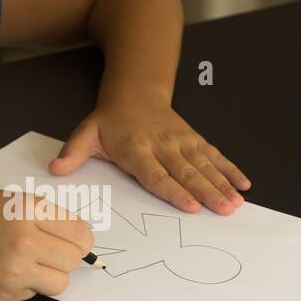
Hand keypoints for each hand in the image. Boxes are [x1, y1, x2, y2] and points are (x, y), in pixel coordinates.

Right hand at [0, 192, 93, 300]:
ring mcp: (16, 269)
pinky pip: (34, 294)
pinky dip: (27, 288)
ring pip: (61, 282)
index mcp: (28, 208)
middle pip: (74, 258)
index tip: (73, 243)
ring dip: (50, 277)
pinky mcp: (4, 293)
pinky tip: (5, 275)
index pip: (79, 231)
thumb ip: (37, 216)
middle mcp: (26, 238)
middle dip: (65, 259)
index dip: (79, 239)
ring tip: (28, 266)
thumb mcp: (2, 202)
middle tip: (48, 255)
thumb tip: (72, 236)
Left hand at [49, 103, 250, 213]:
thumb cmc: (110, 120)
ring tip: (238, 202)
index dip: (174, 191)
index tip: (191, 206)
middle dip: (208, 192)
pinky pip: (215, 155)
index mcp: (137, 149)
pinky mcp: (194, 139)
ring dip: (223, 184)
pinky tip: (244, 183)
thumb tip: (55, 168)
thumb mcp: (86, 133)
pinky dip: (231, 168)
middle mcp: (163, 145)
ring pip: (205, 165)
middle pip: (187, 173)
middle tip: (225, 209)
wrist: (135, 91)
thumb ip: (73, 152)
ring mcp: (181, 141)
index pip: (157, 174)